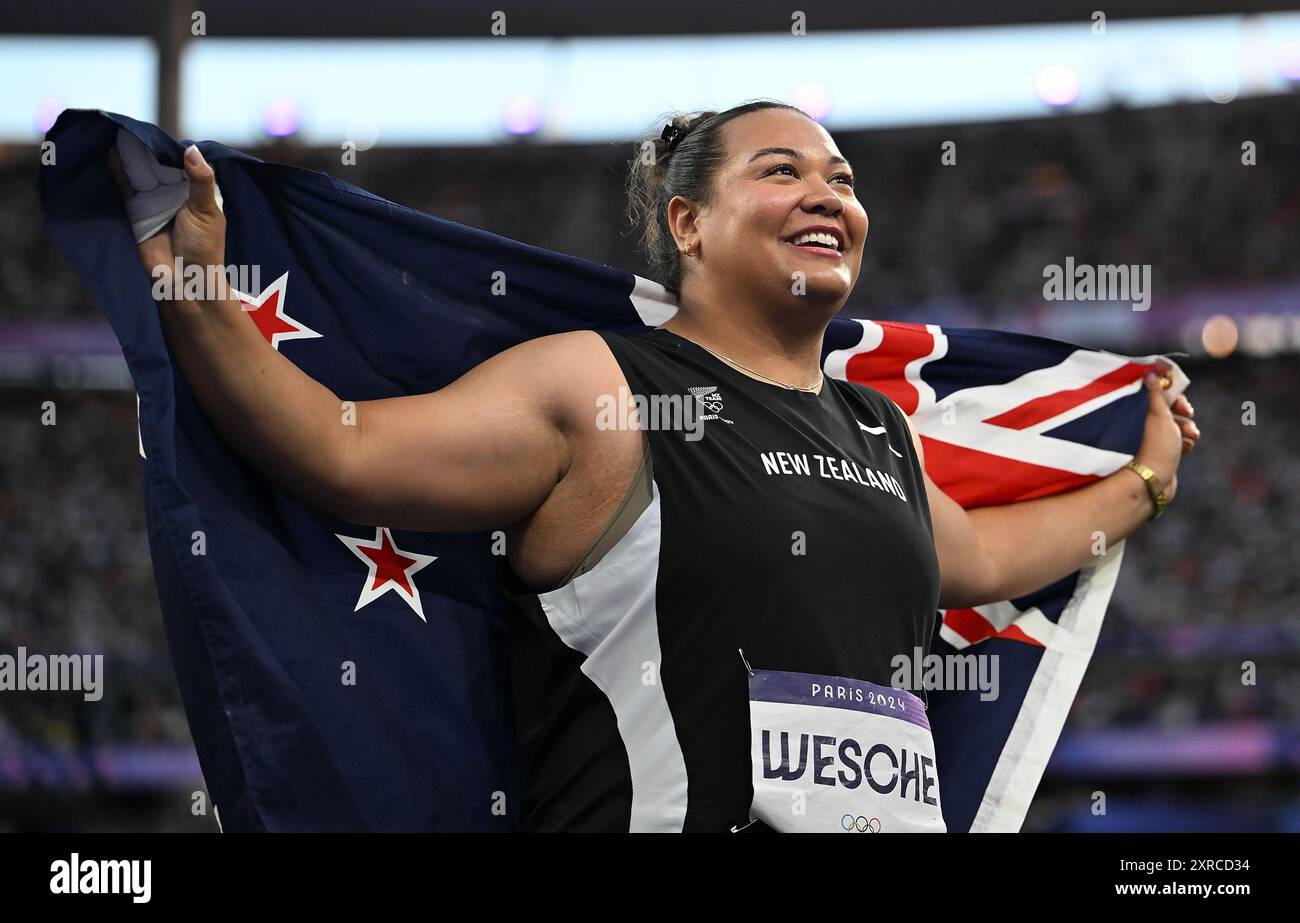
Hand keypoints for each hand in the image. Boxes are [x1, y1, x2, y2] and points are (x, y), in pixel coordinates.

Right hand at [109, 143, 226, 293]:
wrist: (185, 282)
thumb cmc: (204, 248)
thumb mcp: (207, 210)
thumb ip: (200, 180)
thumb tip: (191, 149)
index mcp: (194, 192)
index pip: (180, 163)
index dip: (168, 148)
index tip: (157, 130)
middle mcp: (172, 195)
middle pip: (156, 165)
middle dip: (145, 148)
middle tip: (132, 125)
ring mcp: (152, 203)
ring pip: (139, 173)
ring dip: (129, 155)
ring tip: (119, 132)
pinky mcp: (134, 212)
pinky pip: (124, 188)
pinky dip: (117, 172)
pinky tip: (110, 153)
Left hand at [1134, 357, 1199, 503]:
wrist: (1155, 480)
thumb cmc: (1156, 446)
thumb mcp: (1159, 415)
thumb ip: (1157, 393)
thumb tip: (1149, 371)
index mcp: (1142, 414)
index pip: (1159, 395)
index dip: (1173, 394)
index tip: (1181, 398)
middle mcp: (1146, 426)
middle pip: (1170, 410)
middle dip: (1184, 412)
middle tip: (1189, 414)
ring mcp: (1155, 440)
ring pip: (1177, 426)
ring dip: (1187, 429)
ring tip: (1189, 437)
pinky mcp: (1164, 453)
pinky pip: (1179, 442)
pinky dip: (1185, 443)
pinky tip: (1187, 449)